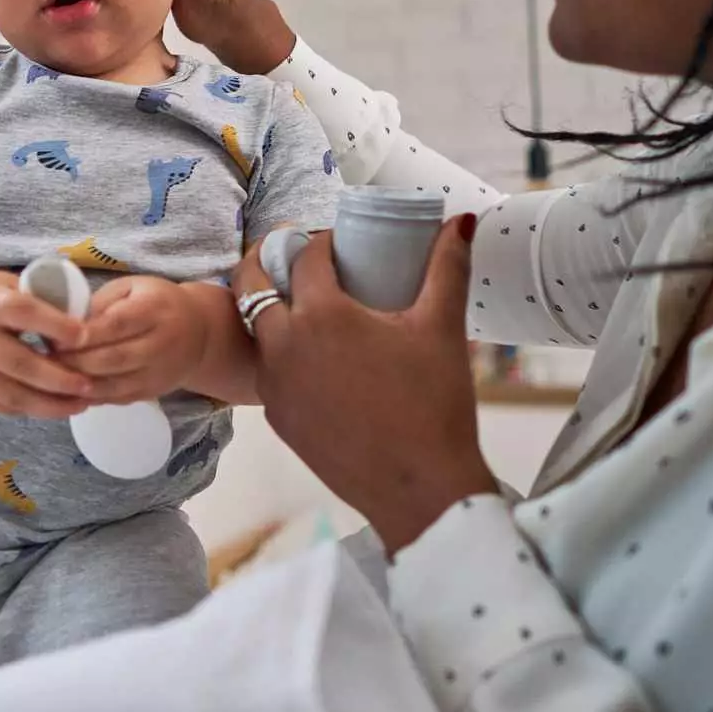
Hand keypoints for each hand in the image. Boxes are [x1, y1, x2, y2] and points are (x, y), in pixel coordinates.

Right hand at [0, 271, 95, 418]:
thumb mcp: (3, 283)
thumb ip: (36, 298)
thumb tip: (82, 316)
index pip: (24, 314)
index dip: (56, 326)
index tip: (85, 336)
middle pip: (22, 364)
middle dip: (59, 379)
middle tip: (91, 385)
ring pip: (14, 396)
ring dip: (51, 405)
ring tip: (81, 404)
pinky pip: (5, 407)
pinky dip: (33, 410)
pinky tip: (57, 408)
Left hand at [59, 275, 209, 402]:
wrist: (199, 332)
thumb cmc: (156, 302)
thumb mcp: (132, 287)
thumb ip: (101, 302)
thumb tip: (65, 322)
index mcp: (154, 310)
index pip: (117, 325)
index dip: (85, 335)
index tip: (55, 337)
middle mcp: (160, 344)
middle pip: (114, 359)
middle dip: (76, 361)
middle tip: (45, 359)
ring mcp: (158, 372)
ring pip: (115, 385)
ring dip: (80, 384)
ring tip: (51, 377)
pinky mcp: (153, 392)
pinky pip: (118, 398)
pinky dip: (92, 398)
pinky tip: (69, 392)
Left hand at [241, 218, 497, 552]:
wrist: (420, 489)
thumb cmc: (433, 404)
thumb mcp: (441, 328)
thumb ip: (447, 268)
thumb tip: (461, 222)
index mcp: (320, 316)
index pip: (303, 257)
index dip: (318, 240)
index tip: (338, 243)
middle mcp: (283, 346)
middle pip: (251, 283)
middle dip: (266, 260)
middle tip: (291, 255)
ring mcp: (274, 386)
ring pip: (254, 330)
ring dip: (268, 307)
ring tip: (301, 303)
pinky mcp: (277, 419)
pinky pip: (267, 372)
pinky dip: (280, 352)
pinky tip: (313, 358)